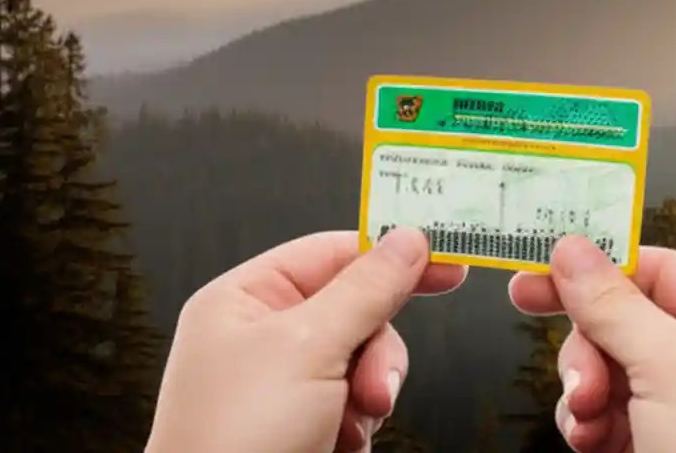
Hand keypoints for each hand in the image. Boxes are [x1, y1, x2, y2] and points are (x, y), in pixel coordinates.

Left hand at [145, 227, 465, 452]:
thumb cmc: (232, 441)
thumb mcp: (309, 348)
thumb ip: (366, 289)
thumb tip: (405, 242)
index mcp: (243, 301)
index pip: (329, 254)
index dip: (387, 255)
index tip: (444, 262)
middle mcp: (260, 339)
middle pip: (355, 312)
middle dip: (374, 351)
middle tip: (373, 382)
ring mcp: (282, 386)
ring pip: (362, 363)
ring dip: (368, 395)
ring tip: (346, 424)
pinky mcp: (301, 426)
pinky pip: (355, 406)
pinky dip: (357, 426)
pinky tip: (337, 443)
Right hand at [508, 235, 675, 452]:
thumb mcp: (675, 370)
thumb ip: (616, 306)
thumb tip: (573, 250)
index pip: (662, 273)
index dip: (600, 270)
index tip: (538, 272)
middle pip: (625, 321)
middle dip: (590, 348)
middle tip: (581, 378)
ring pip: (607, 370)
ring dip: (583, 390)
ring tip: (586, 419)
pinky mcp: (657, 450)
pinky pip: (604, 416)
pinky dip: (585, 425)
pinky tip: (586, 441)